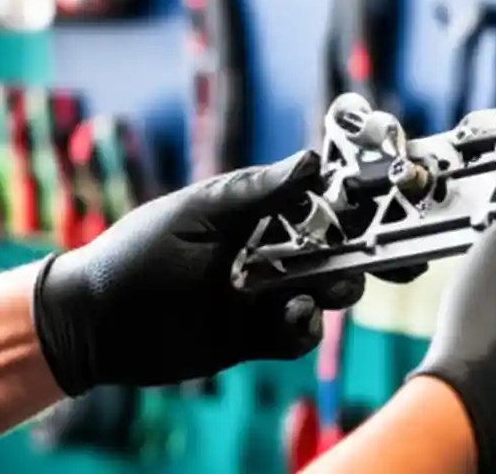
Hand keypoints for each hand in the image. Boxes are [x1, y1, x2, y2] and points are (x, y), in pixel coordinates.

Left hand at [33, 150, 424, 395]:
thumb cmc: (137, 252)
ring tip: (322, 290)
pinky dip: (306, 327)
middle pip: (343, 245)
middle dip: (368, 248)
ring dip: (338, 288)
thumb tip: (313, 161)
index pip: (326, 197)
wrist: (96, 324)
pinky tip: (293, 319)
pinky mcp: (261, 334)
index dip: (365, 197)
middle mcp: (275, 249)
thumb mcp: (196, 212)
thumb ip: (255, 191)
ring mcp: (271, 292)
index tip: (399, 194)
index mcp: (262, 210)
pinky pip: (303, 332)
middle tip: (391, 253)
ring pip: (331, 289)